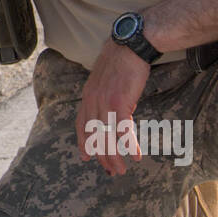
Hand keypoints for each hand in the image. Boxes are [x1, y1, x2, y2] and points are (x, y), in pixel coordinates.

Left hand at [75, 39, 151, 176]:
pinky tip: (136, 155)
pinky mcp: (120, 102)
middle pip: (94, 136)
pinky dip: (129, 145)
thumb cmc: (122, 61)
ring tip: (121, 169)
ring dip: (114, 156)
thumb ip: (105, 96)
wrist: (130, 46)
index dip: (83, 142)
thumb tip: (114, 111)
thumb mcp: (105, 80)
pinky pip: (123, 130)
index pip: (81, 124)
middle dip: (101, 156)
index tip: (86, 157)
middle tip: (110, 170)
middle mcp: (93, 101)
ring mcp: (105, 102)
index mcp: (88, 95)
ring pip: (107, 137)